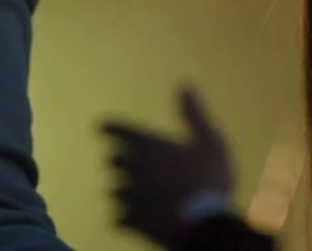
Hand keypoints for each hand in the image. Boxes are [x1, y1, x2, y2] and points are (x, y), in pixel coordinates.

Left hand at [102, 87, 235, 247]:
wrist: (202, 225)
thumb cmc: (208, 178)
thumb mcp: (210, 141)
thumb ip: (194, 115)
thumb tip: (184, 85)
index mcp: (149, 146)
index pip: (118, 130)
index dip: (109, 127)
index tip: (101, 126)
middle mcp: (132, 168)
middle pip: (113, 160)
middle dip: (119, 160)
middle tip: (126, 161)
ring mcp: (129, 196)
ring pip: (114, 189)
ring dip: (122, 189)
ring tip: (133, 192)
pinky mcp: (130, 221)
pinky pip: (118, 216)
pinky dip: (123, 214)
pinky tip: (132, 217)